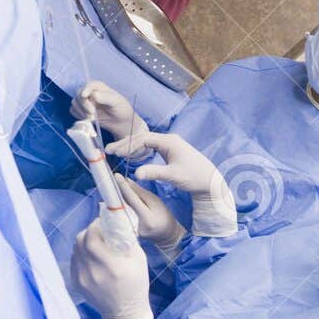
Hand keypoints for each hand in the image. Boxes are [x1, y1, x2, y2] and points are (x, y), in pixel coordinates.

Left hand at [69, 213, 154, 318]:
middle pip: (80, 242)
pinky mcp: (76, 283)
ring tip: (95, 244)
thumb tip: (118, 223)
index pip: (91, 238)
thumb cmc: (136, 286)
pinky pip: (74, 260)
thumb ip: (127, 240)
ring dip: (84, 242)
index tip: (101, 223)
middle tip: (98, 231)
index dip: (94, 226)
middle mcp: (93, 272)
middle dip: (88, 232)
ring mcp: (82, 279)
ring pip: (75, 250)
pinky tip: (91, 257)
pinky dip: (81, 254)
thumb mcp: (139, 261)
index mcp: (111, 267)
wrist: (124, 314)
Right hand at [70, 80, 145, 142]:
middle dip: (84, 104)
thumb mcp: (116, 101)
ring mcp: (85, 102)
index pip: (88, 85)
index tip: (85, 96)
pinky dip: (78, 115)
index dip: (85, 89)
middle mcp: (89, 92)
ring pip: (74, 103)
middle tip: (92, 113)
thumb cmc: (120, 108)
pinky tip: (88, 119)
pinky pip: (73, 111)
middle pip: (78, 94)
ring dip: (81, 111)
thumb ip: (105, 97)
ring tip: (92, 118)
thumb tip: (93, 95)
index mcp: (98, 87)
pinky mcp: (81, 111)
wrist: (120, 122)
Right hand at [107, 130, 237, 236]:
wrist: (210, 181)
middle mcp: (169, 139)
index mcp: (169, 141)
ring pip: (145, 141)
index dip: (128, 145)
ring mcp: (170, 144)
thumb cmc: (194, 177)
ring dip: (130, 146)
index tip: (115, 153)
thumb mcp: (173, 176)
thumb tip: (135, 174)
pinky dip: (139, 149)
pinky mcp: (170, 150)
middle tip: (108, 150)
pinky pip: (150, 146)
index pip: (143, 139)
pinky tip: (131, 155)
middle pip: (142, 137)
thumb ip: (154, 173)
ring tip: (115, 152)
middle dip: (125, 143)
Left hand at [114, 173, 184, 257]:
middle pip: (126, 205)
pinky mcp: (129, 232)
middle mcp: (137, 226)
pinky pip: (125, 215)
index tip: (116, 176)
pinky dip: (124, 206)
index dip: (124, 187)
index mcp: (147, 218)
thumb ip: (141, 193)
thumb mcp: (156, 202)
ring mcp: (132, 231)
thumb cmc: (164, 217)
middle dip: (120, 191)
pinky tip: (122, 199)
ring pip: (124, 209)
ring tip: (118, 186)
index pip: (132, 200)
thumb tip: (127, 181)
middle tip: (114, 178)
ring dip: (121, 198)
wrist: (167, 235)